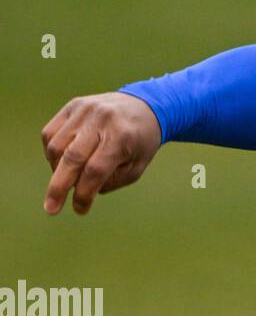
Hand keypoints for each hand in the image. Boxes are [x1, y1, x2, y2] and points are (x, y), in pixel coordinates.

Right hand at [41, 92, 162, 215]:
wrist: (145, 105)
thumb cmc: (141, 141)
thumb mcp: (137, 166)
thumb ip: (111, 181)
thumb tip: (81, 191)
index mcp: (122, 136)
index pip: (96, 170)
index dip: (84, 193)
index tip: (80, 210)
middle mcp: (102, 120)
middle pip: (72, 158)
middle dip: (58, 187)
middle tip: (51, 209)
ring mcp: (85, 110)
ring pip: (56, 147)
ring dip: (57, 169)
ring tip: (68, 177)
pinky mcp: (72, 105)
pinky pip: (50, 133)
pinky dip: (51, 152)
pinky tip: (63, 159)